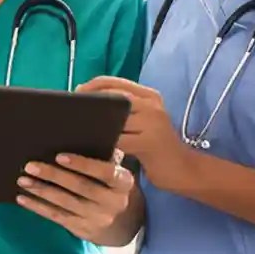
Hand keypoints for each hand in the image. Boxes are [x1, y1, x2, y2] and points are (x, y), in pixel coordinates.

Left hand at [16, 151, 133, 240]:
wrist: (126, 224)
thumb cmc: (114, 187)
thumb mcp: (117, 173)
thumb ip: (104, 157)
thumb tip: (77, 137)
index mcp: (123, 183)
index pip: (105, 172)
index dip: (82, 164)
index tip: (59, 156)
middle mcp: (112, 203)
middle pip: (80, 187)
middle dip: (53, 176)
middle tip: (31, 166)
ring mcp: (97, 218)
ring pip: (65, 203)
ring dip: (41, 191)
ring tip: (23, 180)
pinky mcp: (82, 230)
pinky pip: (57, 217)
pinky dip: (38, 208)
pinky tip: (23, 198)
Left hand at [77, 76, 187, 190]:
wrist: (185, 170)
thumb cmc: (158, 148)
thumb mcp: (144, 123)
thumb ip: (125, 112)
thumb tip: (88, 106)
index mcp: (149, 95)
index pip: (114, 82)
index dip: (91, 86)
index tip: (74, 94)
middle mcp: (152, 105)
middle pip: (112, 98)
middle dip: (88, 104)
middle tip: (69, 113)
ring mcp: (152, 123)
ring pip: (113, 119)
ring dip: (92, 125)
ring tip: (75, 129)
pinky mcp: (149, 143)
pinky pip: (118, 140)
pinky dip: (103, 143)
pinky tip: (91, 149)